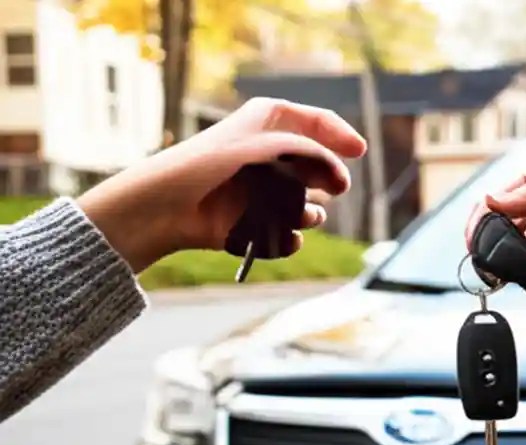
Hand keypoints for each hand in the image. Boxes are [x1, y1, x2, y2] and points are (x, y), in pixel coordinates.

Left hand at [78, 97, 366, 271]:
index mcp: (268, 123)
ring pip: (307, 205)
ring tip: (300, 214)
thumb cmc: (210, 164)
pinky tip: (282, 238)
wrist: (165, 205)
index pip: (315, 122)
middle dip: (328, 179)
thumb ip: (313, 155)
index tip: (359, 151)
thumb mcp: (269, 146)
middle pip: (317, 167)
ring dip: (309, 212)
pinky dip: (288, 239)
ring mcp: (262, 190)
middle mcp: (268, 155)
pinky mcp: (254, 222)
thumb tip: (340, 177)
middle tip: (336, 188)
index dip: (341, 135)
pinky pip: (287, 235)